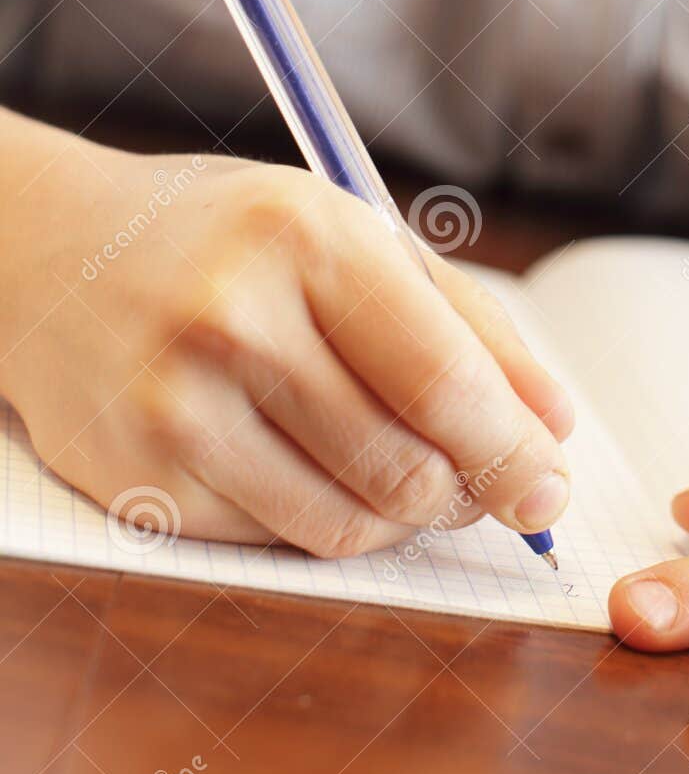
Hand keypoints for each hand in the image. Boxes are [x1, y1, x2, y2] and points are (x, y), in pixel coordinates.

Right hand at [0, 117, 571, 555]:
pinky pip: (280, 540)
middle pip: (405, 467)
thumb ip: (465, 321)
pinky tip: (315, 465)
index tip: (551, 485)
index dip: (514, 449)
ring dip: (404, 515)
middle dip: (471, 492)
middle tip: (487, 483)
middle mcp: (234, 320)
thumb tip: (553, 422)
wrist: (50, 252)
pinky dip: (326, 519)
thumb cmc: (230, 238)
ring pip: (349, 525)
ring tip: (406, 470)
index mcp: (305, 237)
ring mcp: (176, 408)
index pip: (442, 378)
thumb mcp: (350, 233)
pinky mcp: (138, 480)